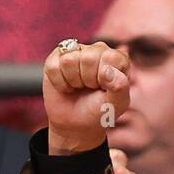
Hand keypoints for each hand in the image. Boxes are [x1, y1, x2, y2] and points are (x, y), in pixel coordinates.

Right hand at [42, 40, 130, 154]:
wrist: (77, 123)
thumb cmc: (100, 111)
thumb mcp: (117, 104)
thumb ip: (120, 86)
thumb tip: (107, 70)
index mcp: (117, 59)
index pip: (110, 57)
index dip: (105, 78)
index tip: (105, 88)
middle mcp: (97, 50)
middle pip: (88, 58)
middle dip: (88, 80)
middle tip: (90, 88)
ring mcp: (76, 51)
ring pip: (69, 60)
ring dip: (73, 81)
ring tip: (79, 86)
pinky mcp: (56, 57)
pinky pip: (54, 66)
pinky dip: (60, 83)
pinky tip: (67, 86)